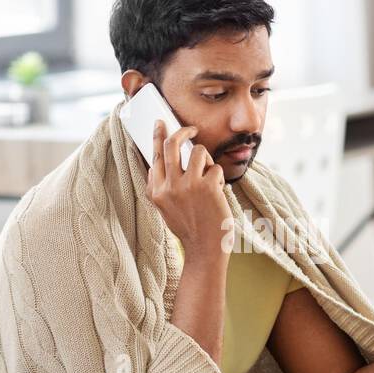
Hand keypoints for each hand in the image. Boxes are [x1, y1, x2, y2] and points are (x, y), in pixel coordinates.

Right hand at [146, 121, 229, 261]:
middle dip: (183, 130)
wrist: (205, 249)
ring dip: (207, 160)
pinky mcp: (207, 187)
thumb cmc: (188, 227)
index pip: (154, 155)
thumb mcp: (165, 208)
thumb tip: (161, 161)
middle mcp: (168, 186)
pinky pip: (215, 168)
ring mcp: (187, 185)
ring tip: (209, 176)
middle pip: (172, 144)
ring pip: (198, 151)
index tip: (161, 123)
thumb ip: (162, 186)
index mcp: (156, 191)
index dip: (157, 136)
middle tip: (192, 129)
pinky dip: (219, 178)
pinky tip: (217, 194)